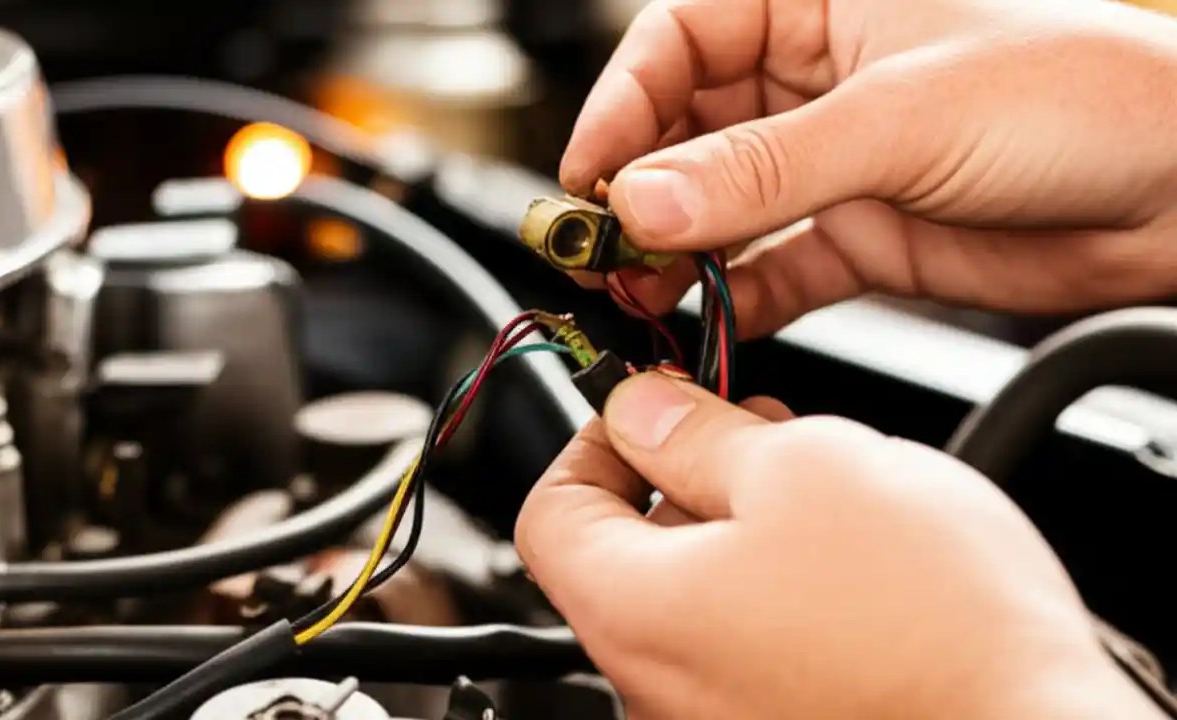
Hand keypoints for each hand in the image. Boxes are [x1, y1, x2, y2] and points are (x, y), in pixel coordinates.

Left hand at [516, 373, 1162, 718]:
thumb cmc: (931, 626)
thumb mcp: (804, 468)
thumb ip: (696, 433)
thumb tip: (640, 408)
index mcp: (633, 610)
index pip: (552, 511)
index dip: (595, 442)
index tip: (651, 410)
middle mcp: (655, 684)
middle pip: (627, 551)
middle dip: (687, 473)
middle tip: (759, 434)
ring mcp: (713, 717)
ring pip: (695, 592)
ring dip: (741, 526)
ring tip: (826, 494)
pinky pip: (745, 643)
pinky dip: (775, 588)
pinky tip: (847, 563)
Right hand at [562, 0, 1176, 334]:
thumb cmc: (1078, 95)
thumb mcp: (901, 116)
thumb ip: (766, 167)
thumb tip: (648, 198)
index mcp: (817, 3)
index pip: (680, 41)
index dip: (624, 105)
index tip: (591, 175)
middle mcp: (814, 81)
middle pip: (685, 130)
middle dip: (638, 191)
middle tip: (602, 249)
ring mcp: (832, 163)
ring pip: (718, 206)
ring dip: (673, 254)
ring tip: (638, 297)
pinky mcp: (858, 235)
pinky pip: (771, 269)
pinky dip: (732, 301)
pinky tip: (703, 327)